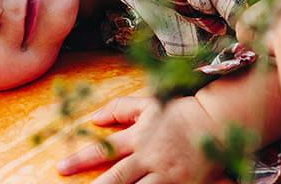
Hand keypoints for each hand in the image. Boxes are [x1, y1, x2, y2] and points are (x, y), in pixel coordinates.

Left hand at [57, 96, 223, 183]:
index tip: (61, 167)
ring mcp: (166, 174)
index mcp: (139, 136)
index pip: (104, 149)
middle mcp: (150, 157)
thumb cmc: (181, 113)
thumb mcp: (150, 104)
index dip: (81, 159)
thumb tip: (93, 117)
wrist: (219, 123)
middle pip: (116, 178)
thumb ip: (120, 108)